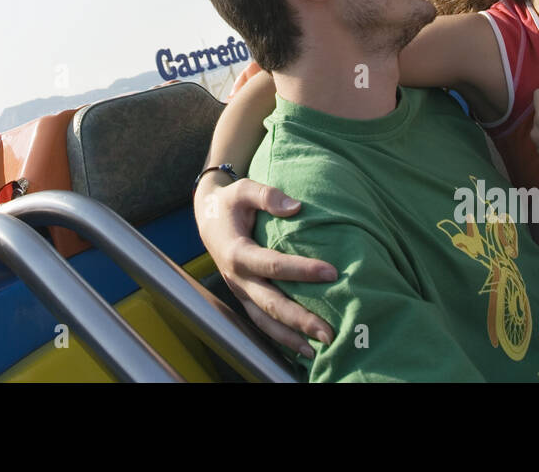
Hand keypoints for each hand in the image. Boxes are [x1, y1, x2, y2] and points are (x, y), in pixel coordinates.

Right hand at [193, 175, 336, 355]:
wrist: (206, 217)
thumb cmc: (229, 202)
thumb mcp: (243, 190)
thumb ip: (267, 195)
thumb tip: (296, 207)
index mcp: (236, 252)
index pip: (272, 265)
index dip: (302, 270)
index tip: (332, 273)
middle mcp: (236, 278)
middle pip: (270, 304)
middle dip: (300, 319)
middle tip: (329, 331)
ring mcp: (239, 291)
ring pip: (265, 321)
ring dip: (292, 337)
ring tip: (320, 349)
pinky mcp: (243, 297)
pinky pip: (262, 322)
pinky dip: (281, 337)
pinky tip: (303, 347)